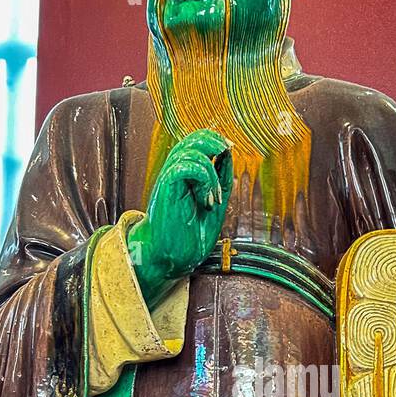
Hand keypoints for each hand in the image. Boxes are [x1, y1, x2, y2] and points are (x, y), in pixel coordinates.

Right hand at [126, 130, 232, 307]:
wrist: (171, 258)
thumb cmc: (189, 235)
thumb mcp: (215, 203)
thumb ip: (221, 179)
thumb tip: (228, 154)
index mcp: (186, 174)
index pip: (197, 141)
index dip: (214, 138)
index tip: (229, 149)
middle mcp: (176, 173)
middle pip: (192, 138)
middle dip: (214, 142)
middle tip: (225, 157)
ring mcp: (170, 180)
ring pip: (190, 151)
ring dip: (211, 173)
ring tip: (214, 199)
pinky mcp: (165, 189)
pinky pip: (183, 166)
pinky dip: (203, 178)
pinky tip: (206, 199)